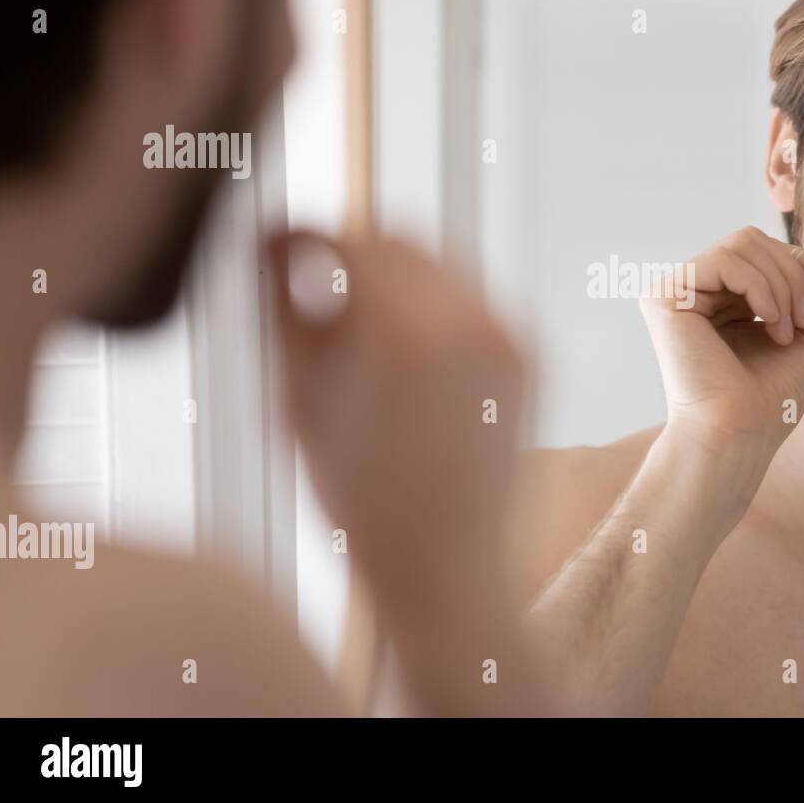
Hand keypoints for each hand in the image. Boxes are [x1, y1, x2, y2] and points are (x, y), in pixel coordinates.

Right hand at [268, 231, 524, 605]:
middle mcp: (474, 325)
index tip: (273, 242)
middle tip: (304, 274)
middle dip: (348, 248)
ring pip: (441, 262)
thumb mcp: (300, 404)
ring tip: (348, 317)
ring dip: (390, 270)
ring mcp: (511, 338)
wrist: (448, 567)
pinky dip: (430, 300)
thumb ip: (286, 313)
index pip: (352, 243)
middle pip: (400, 239)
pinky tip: (396, 344)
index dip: (302, 235)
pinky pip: (473, 297)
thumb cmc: (367, 508)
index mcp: (410, 335)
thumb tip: (273, 252)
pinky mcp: (530, 355)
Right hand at [640, 225, 803, 452]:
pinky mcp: (665, 296)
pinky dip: (758, 286)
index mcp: (724, 297)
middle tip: (803, 321)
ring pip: (741, 244)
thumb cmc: (771, 400)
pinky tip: (767, 321)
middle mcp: (697, 290)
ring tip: (784, 329)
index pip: (767, 249)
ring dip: (780, 284)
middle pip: (754, 239)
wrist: (739, 435)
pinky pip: (723, 260)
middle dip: (795, 274)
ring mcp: (677, 291)